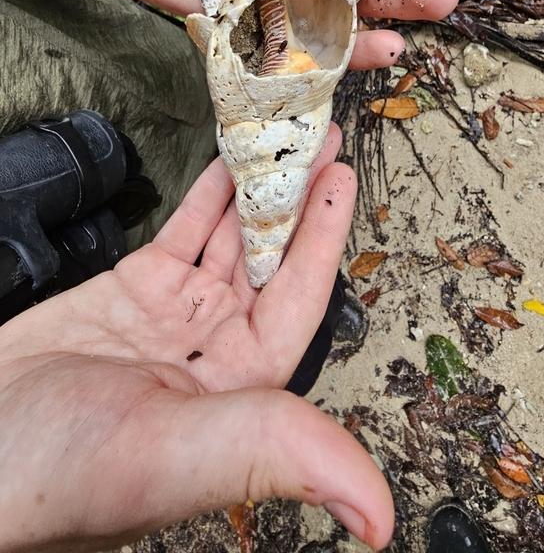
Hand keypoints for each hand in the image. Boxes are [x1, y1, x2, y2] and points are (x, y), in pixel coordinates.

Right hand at [0, 125, 393, 552]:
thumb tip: (378, 513)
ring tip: (286, 136)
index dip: (325, 236)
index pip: (300, 297)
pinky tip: (229, 163)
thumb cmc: (61, 477)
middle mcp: (216, 346)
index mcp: (242, 386)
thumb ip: (275, 453)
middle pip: (273, 257)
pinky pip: (184, 231)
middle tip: (321, 134)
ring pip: (232, 237)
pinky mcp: (132, 290)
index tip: (342, 178)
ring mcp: (175, 314)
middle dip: (300, 197)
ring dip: (260, 188)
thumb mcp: (177, 456)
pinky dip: (208, 196)